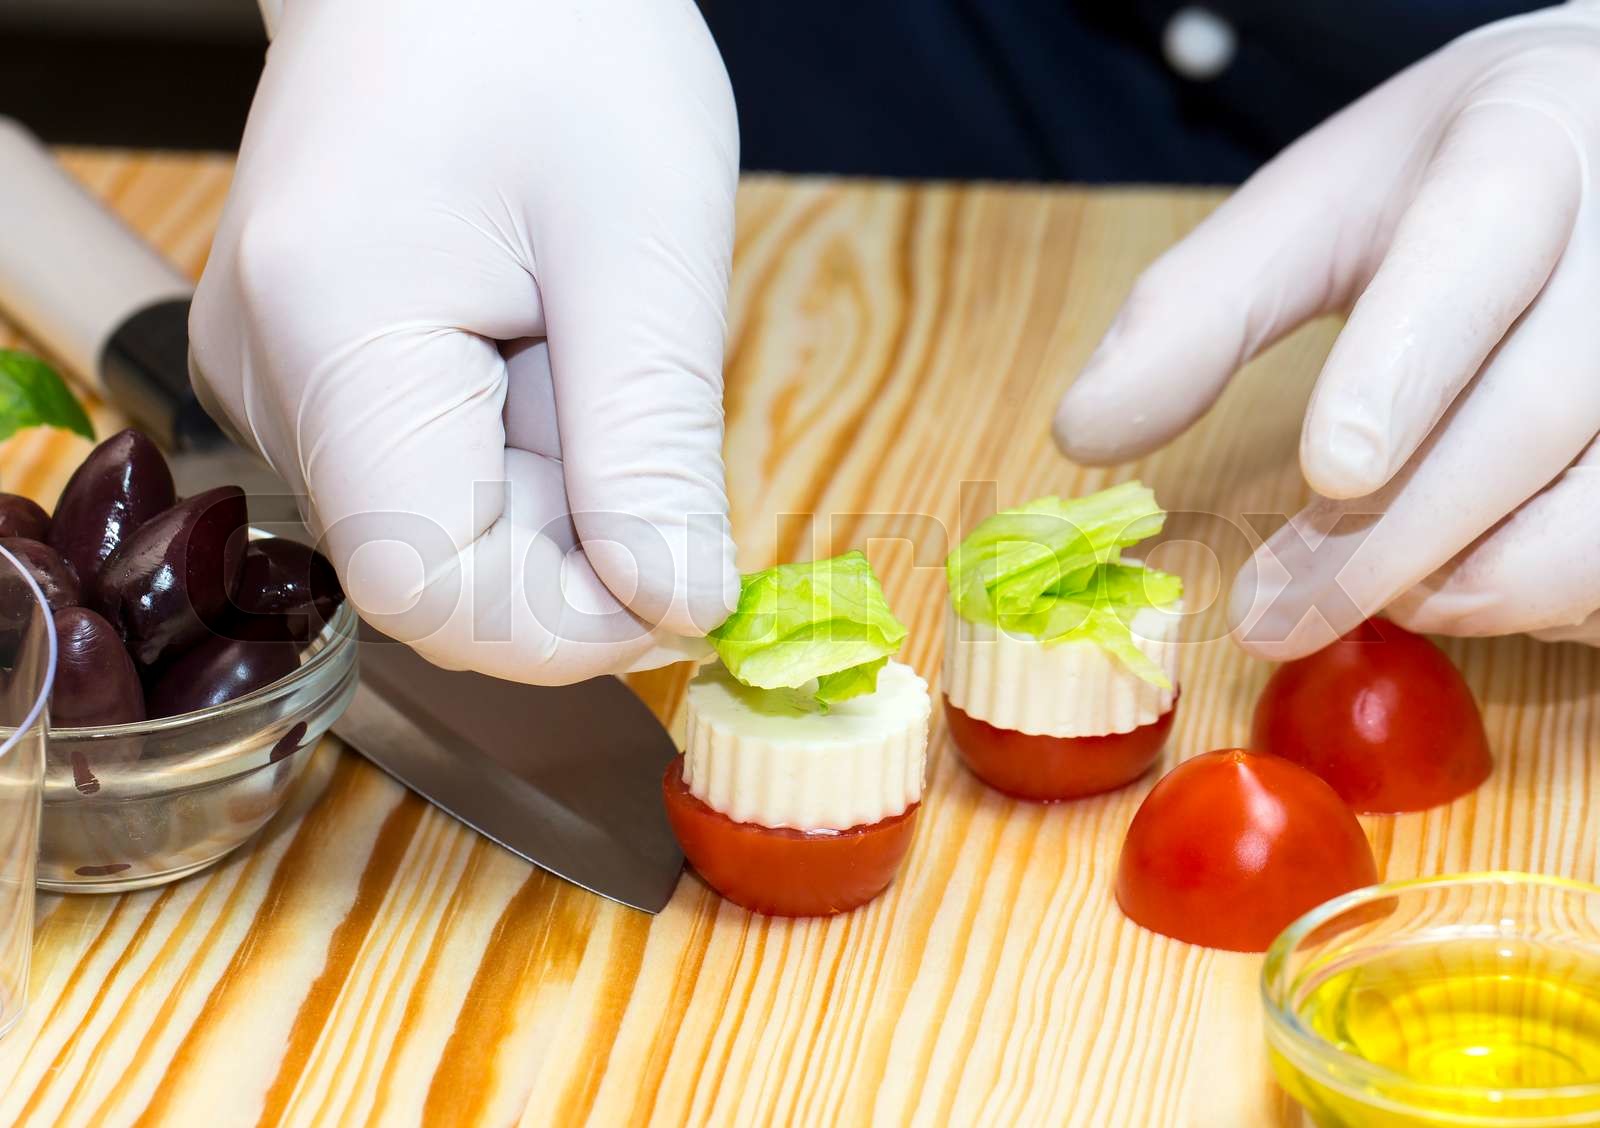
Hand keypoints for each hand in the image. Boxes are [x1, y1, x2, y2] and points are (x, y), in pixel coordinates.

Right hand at [189, 0, 739, 682]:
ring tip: (590, 347)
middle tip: (652, 421)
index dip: (570, 626)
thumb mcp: (644, 238)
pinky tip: (551, 355)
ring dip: (560, 494)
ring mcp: (283, 384)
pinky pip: (437, 480)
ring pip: (447, 536)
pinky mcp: (320, 382)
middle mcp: (270, 379)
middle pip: (441, 573)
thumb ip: (653, 442)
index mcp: (331, 330)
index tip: (687, 585)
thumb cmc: (559, 40)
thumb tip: (681, 607)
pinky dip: (529, 458)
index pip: (429, 588)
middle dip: (582, 545)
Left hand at [1053, 2, 1599, 657]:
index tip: (1329, 471)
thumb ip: (1199, 310)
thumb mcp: (1314, 208)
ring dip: (1477, 584)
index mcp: (1524, 148)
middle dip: (1391, 536)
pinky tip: (1460, 586)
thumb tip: (1082, 432)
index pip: (1477, 255)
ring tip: (1369, 599)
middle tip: (1270, 613)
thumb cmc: (1444, 184)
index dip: (1404, 367)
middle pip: (1535, 412)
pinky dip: (1544, 600)